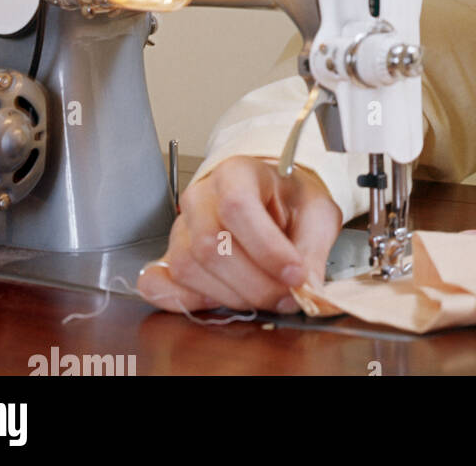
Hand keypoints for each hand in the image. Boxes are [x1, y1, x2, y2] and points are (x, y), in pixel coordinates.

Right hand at [137, 155, 342, 313]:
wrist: (271, 196)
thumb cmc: (290, 199)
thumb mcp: (317, 212)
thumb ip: (313, 248)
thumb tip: (306, 290)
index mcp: (237, 172)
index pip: (237, 206)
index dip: (267, 247)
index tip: (295, 275)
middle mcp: (201, 197)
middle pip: (211, 245)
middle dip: (254, 283)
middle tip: (286, 297)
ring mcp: (180, 227)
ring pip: (189, 269)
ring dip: (231, 296)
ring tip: (264, 296)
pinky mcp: (168, 256)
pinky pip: (158, 284)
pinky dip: (185, 302)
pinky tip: (219, 302)